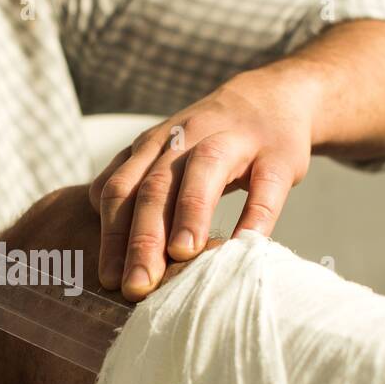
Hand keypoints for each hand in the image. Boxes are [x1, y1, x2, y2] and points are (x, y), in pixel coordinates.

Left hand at [88, 66, 320, 299]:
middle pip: (155, 187)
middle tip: (138, 286)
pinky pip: (266, 185)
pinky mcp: (276, 154)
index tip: (109, 280)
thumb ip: (133, 193)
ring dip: (190, 213)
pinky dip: (255, 216)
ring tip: (182, 255)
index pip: (121, 191)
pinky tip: (245, 246)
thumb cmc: (208, 143)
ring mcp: (232, 141)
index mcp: (152, 147)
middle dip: (142, 239)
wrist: (272, 97)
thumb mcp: (163, 157)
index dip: (112, 236)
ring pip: (203, 173)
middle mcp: (185, 139)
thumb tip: (108, 254)